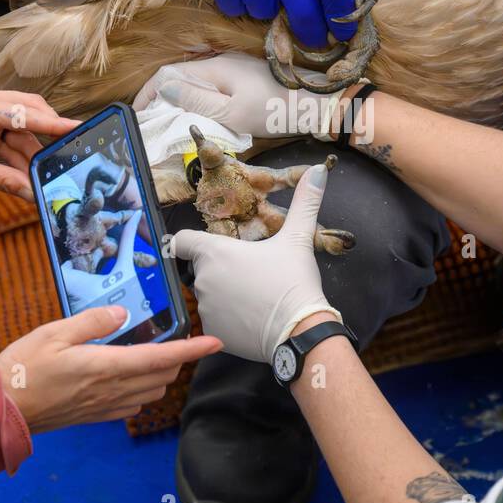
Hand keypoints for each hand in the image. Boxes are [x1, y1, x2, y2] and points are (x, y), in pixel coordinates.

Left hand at [0, 88, 79, 201]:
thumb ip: (4, 180)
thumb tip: (33, 194)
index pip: (24, 113)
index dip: (52, 123)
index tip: (76, 128)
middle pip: (30, 113)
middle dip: (47, 135)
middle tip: (66, 153)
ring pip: (26, 128)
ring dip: (34, 152)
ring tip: (42, 174)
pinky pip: (16, 136)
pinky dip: (23, 154)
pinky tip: (30, 172)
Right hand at [0, 306, 221, 433]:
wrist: (0, 413)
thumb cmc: (21, 369)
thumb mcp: (54, 333)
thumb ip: (93, 322)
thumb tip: (123, 314)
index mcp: (106, 366)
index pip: (161, 358)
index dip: (193, 350)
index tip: (215, 342)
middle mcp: (111, 390)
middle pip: (162, 377)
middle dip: (179, 359)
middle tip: (179, 340)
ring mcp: (104, 407)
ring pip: (151, 394)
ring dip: (162, 376)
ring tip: (157, 356)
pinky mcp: (94, 417)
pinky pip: (132, 407)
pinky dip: (143, 392)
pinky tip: (131, 380)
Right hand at [133, 52, 345, 140]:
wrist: (316, 105)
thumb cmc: (275, 111)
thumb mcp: (231, 113)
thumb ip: (195, 100)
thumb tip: (162, 88)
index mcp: (213, 67)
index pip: (167, 74)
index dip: (147, 94)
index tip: (137, 116)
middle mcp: (220, 61)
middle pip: (178, 75)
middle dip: (159, 97)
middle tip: (149, 123)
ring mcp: (234, 67)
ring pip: (195, 80)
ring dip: (177, 98)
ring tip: (168, 122)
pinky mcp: (245, 77)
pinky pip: (211, 84)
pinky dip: (197, 98)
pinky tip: (198, 114)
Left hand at [171, 163, 339, 361]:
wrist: (300, 331)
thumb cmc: (294, 281)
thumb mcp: (299, 238)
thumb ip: (305, 202)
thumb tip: (320, 170)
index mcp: (216, 253)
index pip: (183, 241)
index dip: (194, 242)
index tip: (210, 246)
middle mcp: (203, 280)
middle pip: (202, 269)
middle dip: (222, 270)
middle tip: (252, 274)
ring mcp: (206, 308)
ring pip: (209, 295)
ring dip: (225, 294)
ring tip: (254, 297)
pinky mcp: (212, 330)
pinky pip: (215, 320)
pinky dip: (228, 319)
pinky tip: (251, 317)